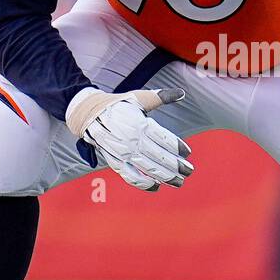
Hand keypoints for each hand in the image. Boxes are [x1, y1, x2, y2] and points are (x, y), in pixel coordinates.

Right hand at [66, 87, 192, 191]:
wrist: (89, 114)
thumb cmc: (118, 104)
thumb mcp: (140, 97)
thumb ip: (161, 96)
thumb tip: (182, 93)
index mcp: (140, 124)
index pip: (163, 139)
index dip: (177, 147)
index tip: (188, 152)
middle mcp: (132, 140)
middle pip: (159, 157)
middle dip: (176, 166)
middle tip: (189, 171)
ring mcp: (124, 153)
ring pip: (148, 169)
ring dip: (165, 177)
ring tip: (179, 182)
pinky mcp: (115, 161)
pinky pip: (130, 176)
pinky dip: (143, 184)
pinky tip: (156, 186)